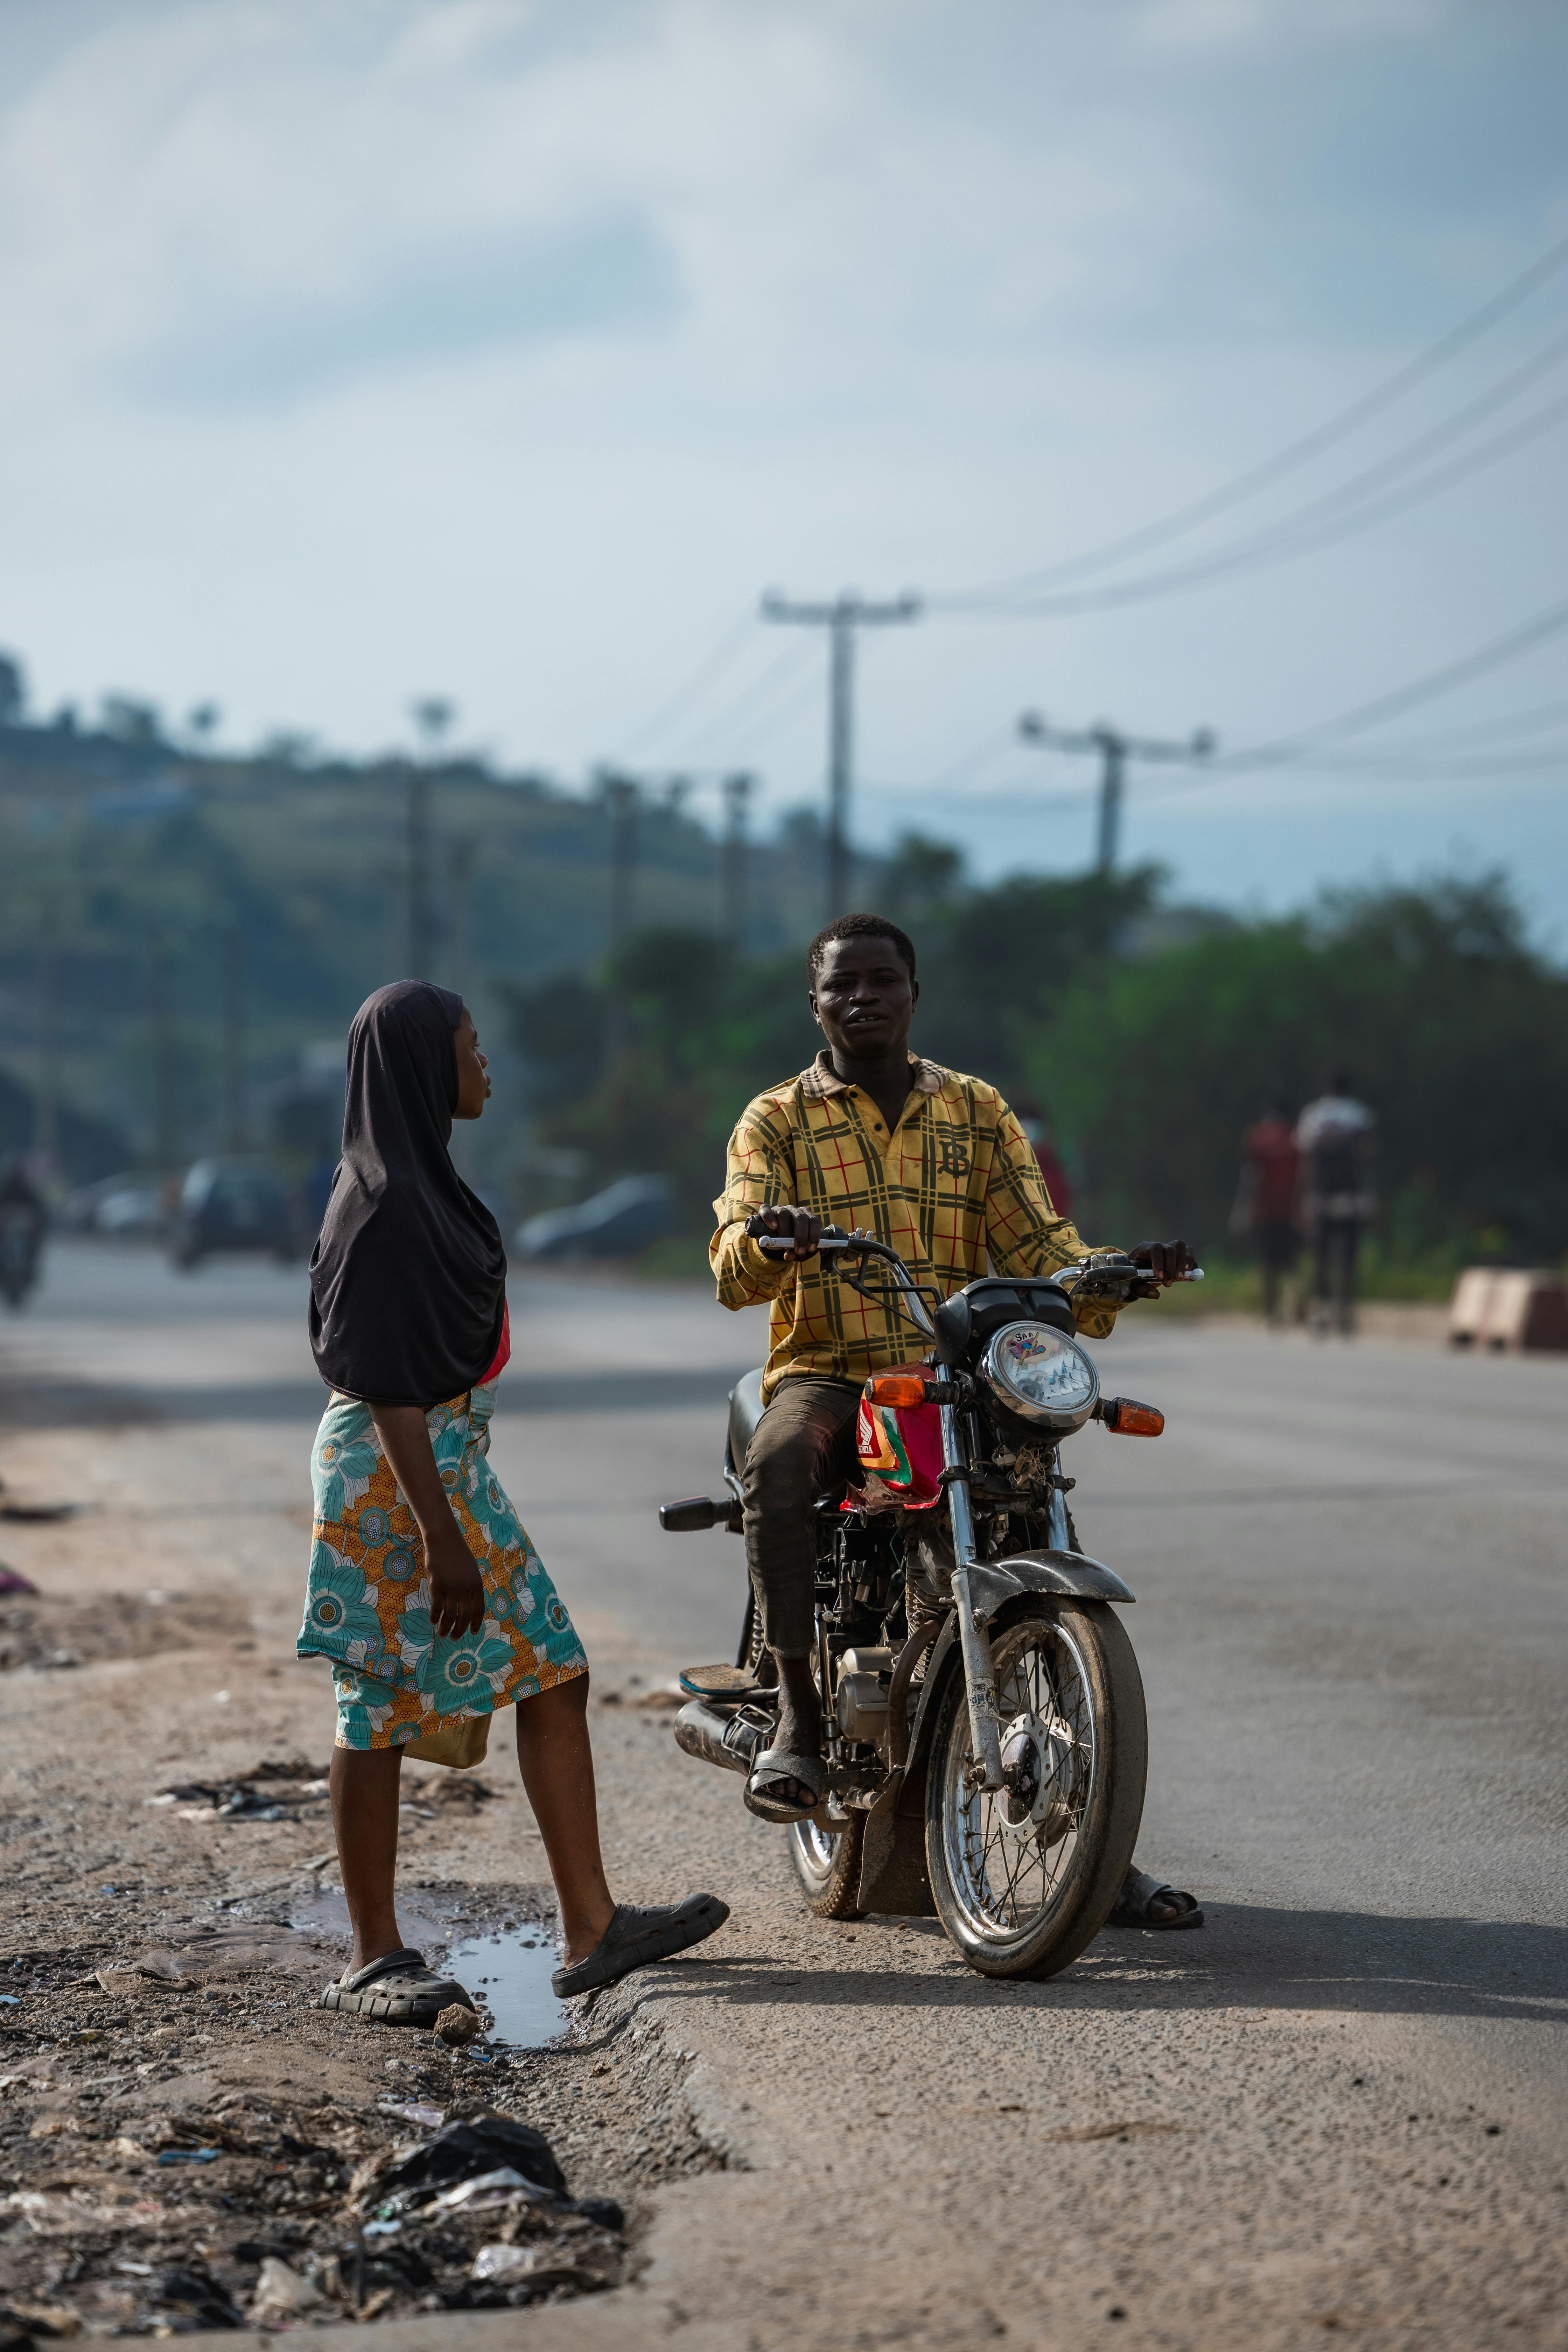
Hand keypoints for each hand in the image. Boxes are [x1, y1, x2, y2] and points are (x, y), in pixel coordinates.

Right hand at [425, 1521, 485, 1638]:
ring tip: (442, 1634)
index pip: (479, 1609)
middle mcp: (466, 1588)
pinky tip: (433, 1621)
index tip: (473, 1633)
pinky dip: (435, 1616)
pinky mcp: (437, 1586)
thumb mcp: (470, 1569)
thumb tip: (467, 1603)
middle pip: (465, 1615)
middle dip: (460, 1630)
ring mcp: (451, 1587)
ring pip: (450, 1615)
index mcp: (477, 1584)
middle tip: (455, 1638)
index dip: (476, 1623)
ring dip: (446, 1627)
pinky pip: (436, 1607)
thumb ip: (470, 1586)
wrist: (444, 1539)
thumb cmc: (456, 1553)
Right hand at [744, 1205, 822, 1260]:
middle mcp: (794, 1210)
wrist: (772, 1236)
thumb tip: (787, 1255)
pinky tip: (773, 1227)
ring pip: (784, 1214)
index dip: (814, 1235)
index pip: (814, 1221)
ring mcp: (779, 1209)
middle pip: (801, 1218)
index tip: (811, 1249)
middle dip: (801, 1236)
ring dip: (785, 1231)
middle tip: (799, 1250)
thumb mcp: (796, 1250)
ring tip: (783, 1245)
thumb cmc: (788, 1242)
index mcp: (805, 1216)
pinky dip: (769, 1218)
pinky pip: (766, 1210)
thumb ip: (795, 1254)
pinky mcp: (765, 1210)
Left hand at [1128, 1237, 1195, 1285]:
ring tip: (1180, 1278)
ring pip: (1180, 1247)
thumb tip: (1155, 1295)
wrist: (1138, 1275)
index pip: (1155, 1248)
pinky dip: (1191, 1262)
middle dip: (1171, 1267)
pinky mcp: (1179, 1255)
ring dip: (1182, 1263)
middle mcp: (1159, 1247)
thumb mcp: (1134, 1285)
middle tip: (1168, 1284)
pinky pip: (1188, 1252)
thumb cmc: (1135, 1278)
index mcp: (1144, 1249)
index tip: (1159, 1276)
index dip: (1159, 1261)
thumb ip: (1142, 1290)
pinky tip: (1189, 1273)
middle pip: (1170, 1248)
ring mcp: (1169, 1249)